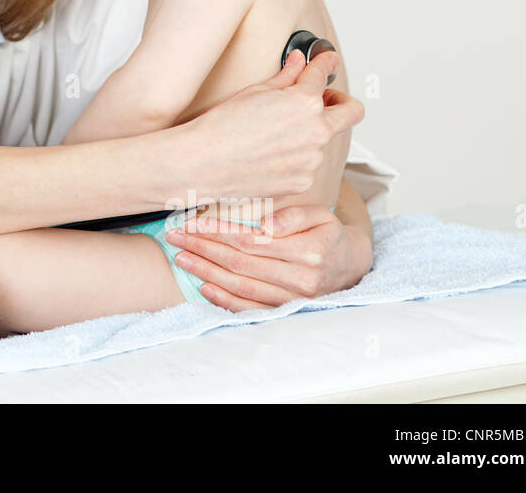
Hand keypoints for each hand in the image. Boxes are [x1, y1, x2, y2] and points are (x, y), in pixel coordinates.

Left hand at [163, 203, 374, 310]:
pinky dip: (223, 299)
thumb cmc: (328, 234)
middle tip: (175, 237)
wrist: (351, 266)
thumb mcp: (318, 214)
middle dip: (203, 249)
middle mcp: (300, 279)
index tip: (191, 224)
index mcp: (307, 251)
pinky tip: (202, 286)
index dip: (217, 232)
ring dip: (206, 272)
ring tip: (181, 257)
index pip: (251, 241)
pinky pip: (249, 308)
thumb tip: (264, 225)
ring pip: (241, 286)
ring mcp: (292, 299)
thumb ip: (291, 216)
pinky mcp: (285, 311)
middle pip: (240, 263)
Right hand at [185, 49, 364, 201]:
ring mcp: (312, 159)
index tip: (326, 61)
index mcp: (305, 101)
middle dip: (342, 101)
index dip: (324, 63)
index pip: (323, 75)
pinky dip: (294, 159)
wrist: (202, 163)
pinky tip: (268, 155)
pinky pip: (307, 165)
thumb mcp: (254, 92)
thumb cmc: (221, 127)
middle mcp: (317, 130)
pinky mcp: (302, 181)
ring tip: (273, 135)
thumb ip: (286, 77)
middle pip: (352, 112)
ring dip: (308, 134)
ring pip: (322, 140)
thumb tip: (299, 63)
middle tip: (325, 100)